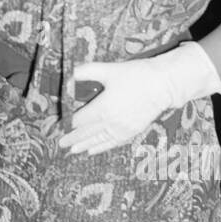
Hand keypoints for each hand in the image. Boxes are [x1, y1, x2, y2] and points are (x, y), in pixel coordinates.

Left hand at [59, 43, 220, 155]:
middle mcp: (111, 123)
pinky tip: (91, 151)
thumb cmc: (136, 75)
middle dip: (72, 139)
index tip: (57, 125)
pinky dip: (100, 148)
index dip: (67, 123)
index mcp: (103, 108)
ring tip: (72, 150)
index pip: (79, 121)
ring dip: (84, 146)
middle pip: (86, 134)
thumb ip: (86, 72)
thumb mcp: (109, 70)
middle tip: (59, 143)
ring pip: (98, 141)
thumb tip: (69, 74)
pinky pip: (112, 143)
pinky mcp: (131, 132)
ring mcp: (122, 130)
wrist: (163, 85)